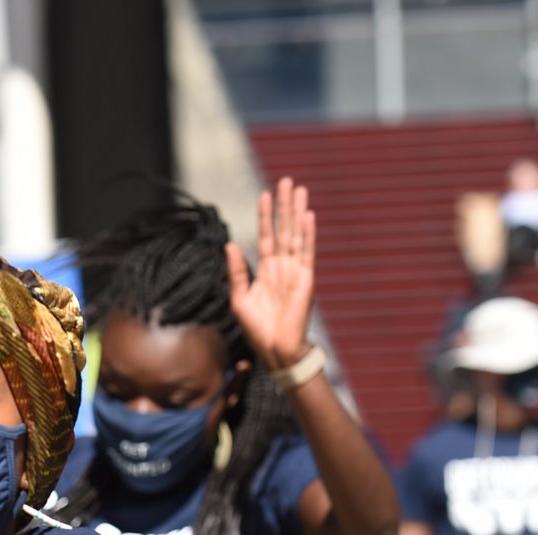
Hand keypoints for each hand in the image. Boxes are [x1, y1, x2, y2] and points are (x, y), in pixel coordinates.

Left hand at [225, 177, 316, 371]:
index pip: (266, 236)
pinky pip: (307, 252)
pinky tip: (308, 215)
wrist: (276, 349)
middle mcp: (283, 267)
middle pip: (283, 229)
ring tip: (299, 189)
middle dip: (284, 205)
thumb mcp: (239, 298)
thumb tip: (229, 245)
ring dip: (297, 212)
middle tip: (286, 180)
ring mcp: (296, 271)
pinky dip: (308, 233)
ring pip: (296, 234)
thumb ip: (237, 271)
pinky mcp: (306, 279)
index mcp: (267, 270)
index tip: (265, 194)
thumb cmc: (258, 330)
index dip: (265, 215)